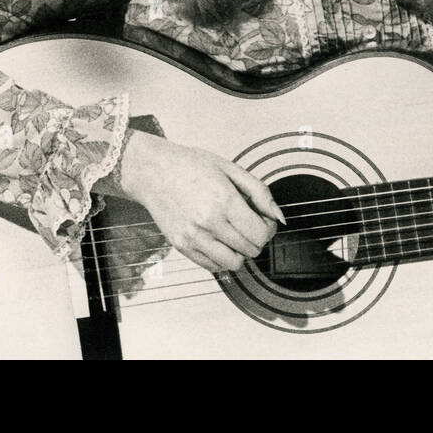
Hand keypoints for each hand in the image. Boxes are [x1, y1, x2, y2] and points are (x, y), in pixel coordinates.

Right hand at [117, 131, 285, 273]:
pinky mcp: (181, 246)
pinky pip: (212, 267)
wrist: (153, 171)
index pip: (260, 234)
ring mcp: (193, 237)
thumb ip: (260, 192)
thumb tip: (279, 217)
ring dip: (240, 252)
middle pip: (250, 249)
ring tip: (235, 234)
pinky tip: (220, 240)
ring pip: (233, 264)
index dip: (269, 228)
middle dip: (257, 238)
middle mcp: (208, 222)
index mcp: (224, 201)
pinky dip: (222, 258)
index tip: (264, 219)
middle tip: (250, 223)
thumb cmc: (190, 165)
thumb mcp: (230, 169)